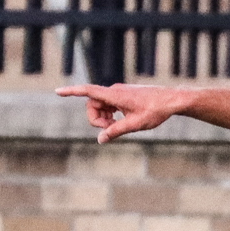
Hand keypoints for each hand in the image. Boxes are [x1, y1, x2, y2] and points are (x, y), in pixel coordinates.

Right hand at [55, 83, 184, 143]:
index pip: (88, 91)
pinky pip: (109, 105)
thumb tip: (100, 139)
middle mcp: (114, 91)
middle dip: (96, 118)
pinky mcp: (124, 96)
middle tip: (109, 130)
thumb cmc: (155, 111)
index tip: (57, 91)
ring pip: (101, 106)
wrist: (172, 100)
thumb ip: (116, 131)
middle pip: (93, 104)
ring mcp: (119, 93)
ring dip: (104, 118)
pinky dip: (111, 115)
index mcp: (115, 95)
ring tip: (118, 127)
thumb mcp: (135, 124)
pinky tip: (121, 122)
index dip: (71, 92)